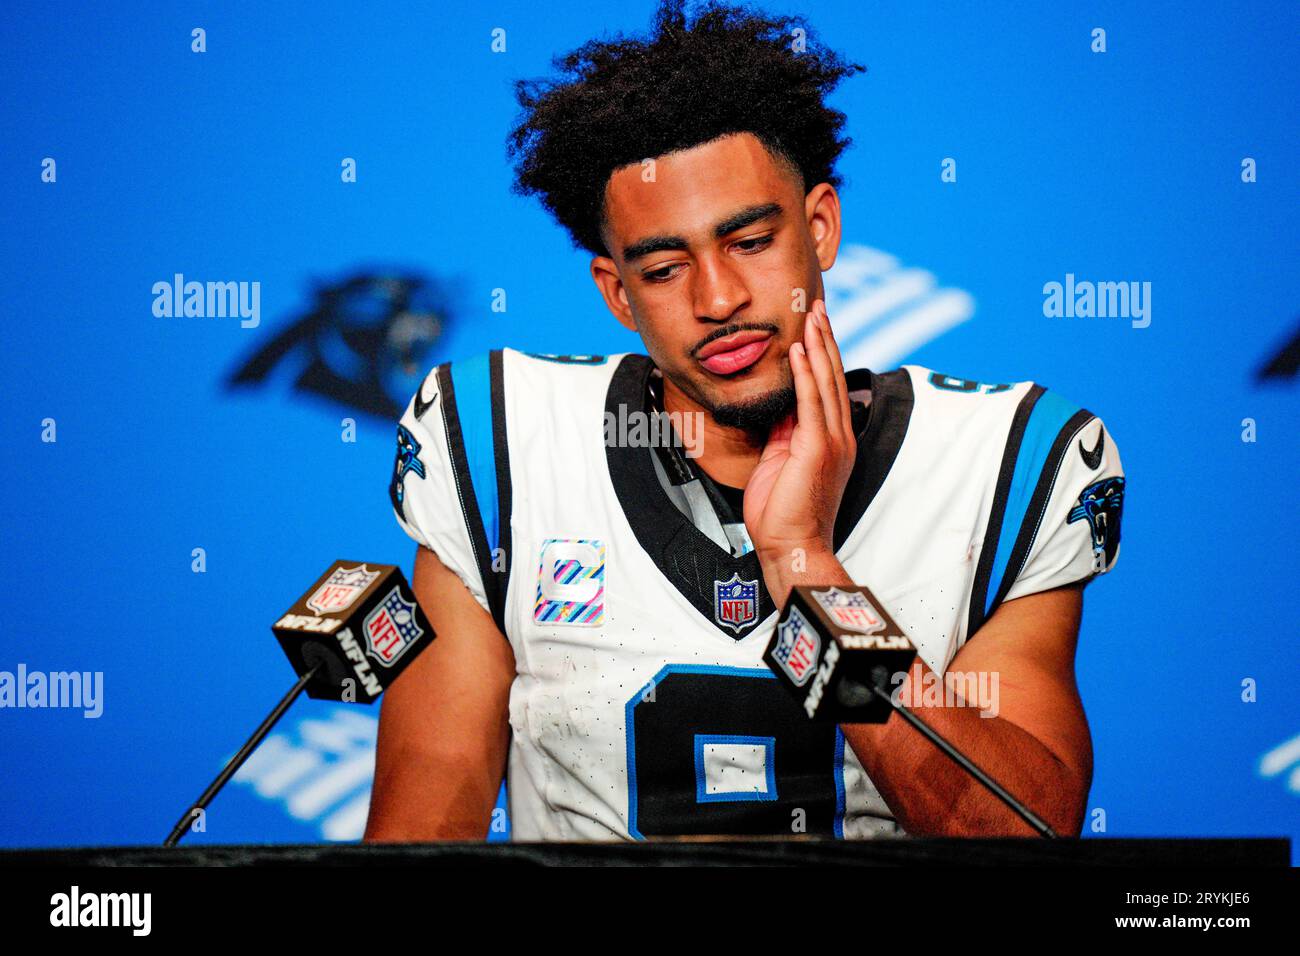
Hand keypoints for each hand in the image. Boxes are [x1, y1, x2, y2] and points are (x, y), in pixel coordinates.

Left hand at [744, 299, 856, 582]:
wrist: (791, 547)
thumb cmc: (783, 514)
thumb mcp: (781, 462)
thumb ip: (785, 432)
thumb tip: (780, 405)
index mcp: (832, 441)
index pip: (829, 389)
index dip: (823, 355)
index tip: (815, 328)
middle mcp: (839, 437)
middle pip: (833, 377)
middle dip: (825, 339)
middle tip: (817, 308)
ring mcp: (832, 442)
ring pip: (825, 382)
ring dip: (817, 345)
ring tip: (811, 316)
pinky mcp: (816, 448)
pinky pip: (811, 401)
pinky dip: (804, 372)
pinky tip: (799, 349)